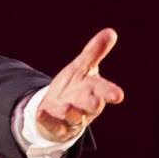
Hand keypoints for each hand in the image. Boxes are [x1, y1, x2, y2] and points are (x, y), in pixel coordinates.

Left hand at [36, 28, 125, 142]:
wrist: (59, 110)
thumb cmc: (76, 87)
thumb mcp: (82, 67)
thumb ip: (94, 52)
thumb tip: (110, 31)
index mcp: (93, 91)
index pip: (104, 91)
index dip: (110, 92)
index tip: (118, 94)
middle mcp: (84, 106)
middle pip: (91, 106)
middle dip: (93, 104)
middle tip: (96, 102)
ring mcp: (71, 117)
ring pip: (74, 117)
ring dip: (71, 113)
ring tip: (67, 107)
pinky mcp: (56, 125)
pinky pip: (53, 124)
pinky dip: (47, 120)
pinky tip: (40, 113)